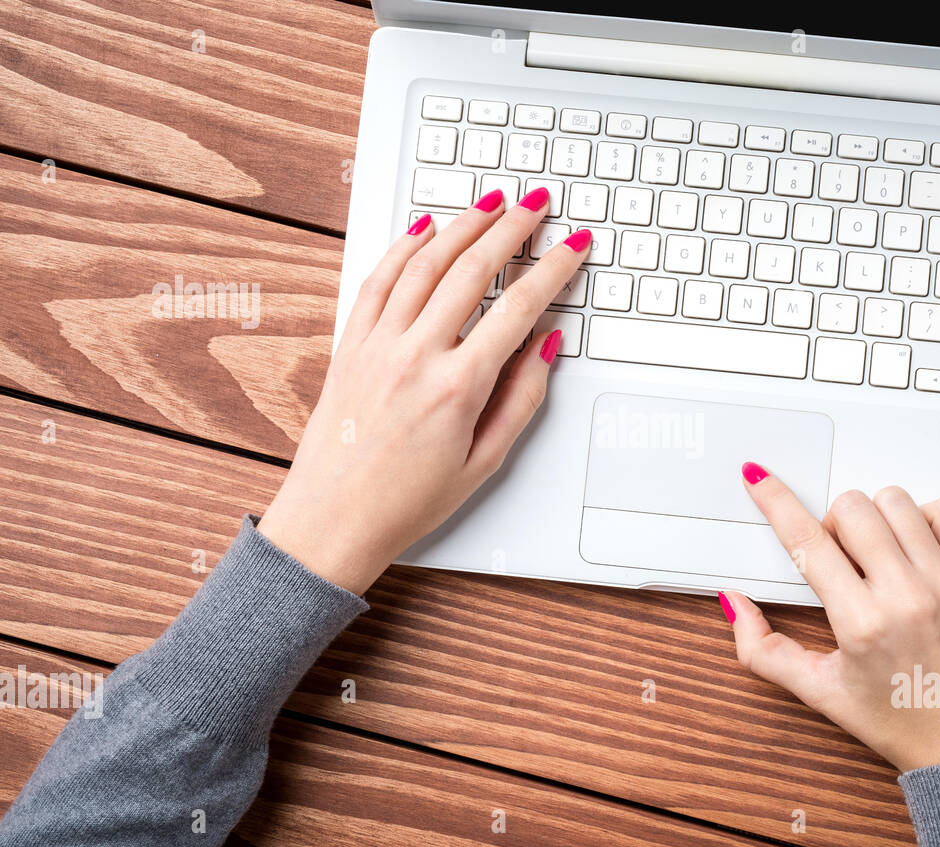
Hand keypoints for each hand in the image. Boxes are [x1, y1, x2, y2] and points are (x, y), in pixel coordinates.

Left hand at [258, 188, 587, 593]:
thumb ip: (522, 398)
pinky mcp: (351, 345)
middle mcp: (416, 356)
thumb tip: (548, 347)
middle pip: (473, 270)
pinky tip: (423, 228)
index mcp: (458, 387)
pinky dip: (403, 247)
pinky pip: (378, 280)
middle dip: (512, 229)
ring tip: (490, 202)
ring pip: (425, 264)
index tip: (574, 245)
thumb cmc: (406, 500)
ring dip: (462, 225)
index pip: (520, 308)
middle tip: (536, 204)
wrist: (332, 519)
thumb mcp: (484, 461)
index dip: (555, 269)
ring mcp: (378, 345)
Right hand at [719, 464, 939, 772]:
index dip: (776, 502)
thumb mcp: (820, 692)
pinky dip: (925, 518)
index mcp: (861, 624)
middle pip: (851, 508)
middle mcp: (905, 596)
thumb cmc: (899, 722)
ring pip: (896, 501)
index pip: (807, 542)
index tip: (759, 479)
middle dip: (832, 524)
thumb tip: (733, 603)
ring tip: (878, 555)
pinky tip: (915, 549)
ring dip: (876, 518)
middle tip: (839, 558)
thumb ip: (763, 650)